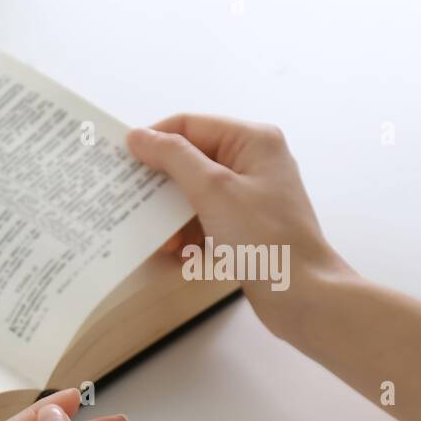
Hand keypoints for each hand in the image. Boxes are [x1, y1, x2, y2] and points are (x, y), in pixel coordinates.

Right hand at [127, 114, 352, 340]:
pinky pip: (203, 218)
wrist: (302, 295)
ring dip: (171, 215)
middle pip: (189, 159)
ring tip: (161, 238)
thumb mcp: (214, 190)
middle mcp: (252, 161)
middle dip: (160, 184)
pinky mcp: (244, 225)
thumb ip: (174, 158)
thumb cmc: (266, 239)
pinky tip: (178, 254)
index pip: (189, 126)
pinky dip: (186, 234)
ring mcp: (248, 194)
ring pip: (193, 193)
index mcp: (252, 141)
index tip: (119, 162)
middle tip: (129, 200)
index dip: (153, 140)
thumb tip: (138, 137)